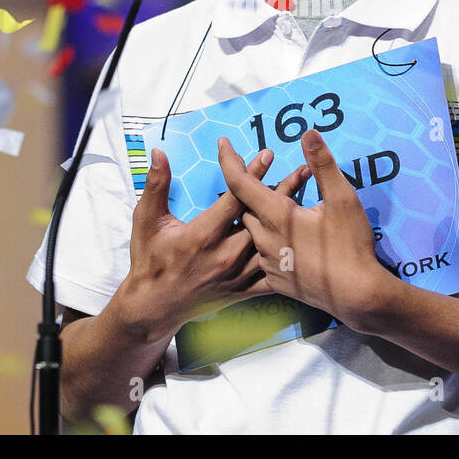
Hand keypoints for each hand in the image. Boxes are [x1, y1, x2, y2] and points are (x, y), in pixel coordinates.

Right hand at [118, 145, 308, 342]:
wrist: (154, 307)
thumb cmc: (149, 260)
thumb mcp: (146, 220)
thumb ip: (156, 185)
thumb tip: (159, 152)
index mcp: (203, 235)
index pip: (235, 198)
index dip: (252, 174)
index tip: (268, 154)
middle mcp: (224, 255)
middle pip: (262, 219)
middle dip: (283, 193)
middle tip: (303, 171)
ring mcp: (237, 275)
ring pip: (272, 244)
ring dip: (291, 222)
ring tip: (312, 201)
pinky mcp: (243, 290)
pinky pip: (273, 275)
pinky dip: (289, 258)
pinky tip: (304, 242)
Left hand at [216, 130, 389, 330]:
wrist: (358, 297)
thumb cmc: (351, 246)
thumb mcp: (343, 199)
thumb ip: (323, 164)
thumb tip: (309, 133)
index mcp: (276, 216)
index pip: (240, 183)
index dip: (229, 160)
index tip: (223, 143)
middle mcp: (264, 240)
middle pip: (244, 206)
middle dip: (253, 186)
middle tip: (268, 171)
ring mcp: (268, 263)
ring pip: (253, 229)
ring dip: (263, 212)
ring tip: (284, 201)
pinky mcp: (275, 281)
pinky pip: (262, 253)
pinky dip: (269, 237)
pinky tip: (286, 235)